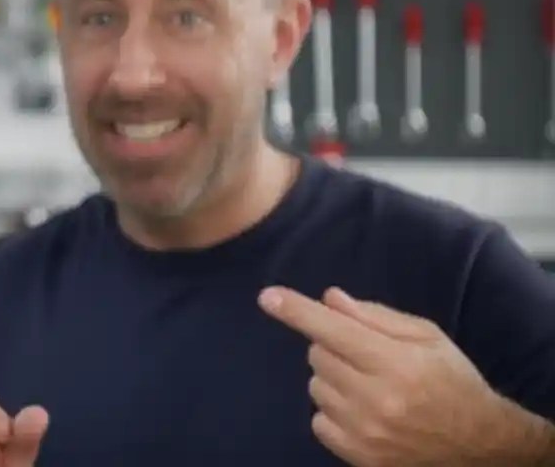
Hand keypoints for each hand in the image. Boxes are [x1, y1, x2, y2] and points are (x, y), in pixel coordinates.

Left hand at [259, 285, 507, 466]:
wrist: (479, 446)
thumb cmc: (452, 382)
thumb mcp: (426, 338)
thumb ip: (375, 317)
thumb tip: (329, 299)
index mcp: (396, 364)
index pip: (333, 330)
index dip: (298, 311)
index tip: (268, 297)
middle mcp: (376, 400)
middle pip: (318, 355)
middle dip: (332, 346)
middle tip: (364, 355)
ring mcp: (365, 432)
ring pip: (315, 386)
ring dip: (333, 379)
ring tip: (369, 386)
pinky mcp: (358, 456)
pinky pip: (318, 420)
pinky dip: (332, 411)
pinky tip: (362, 411)